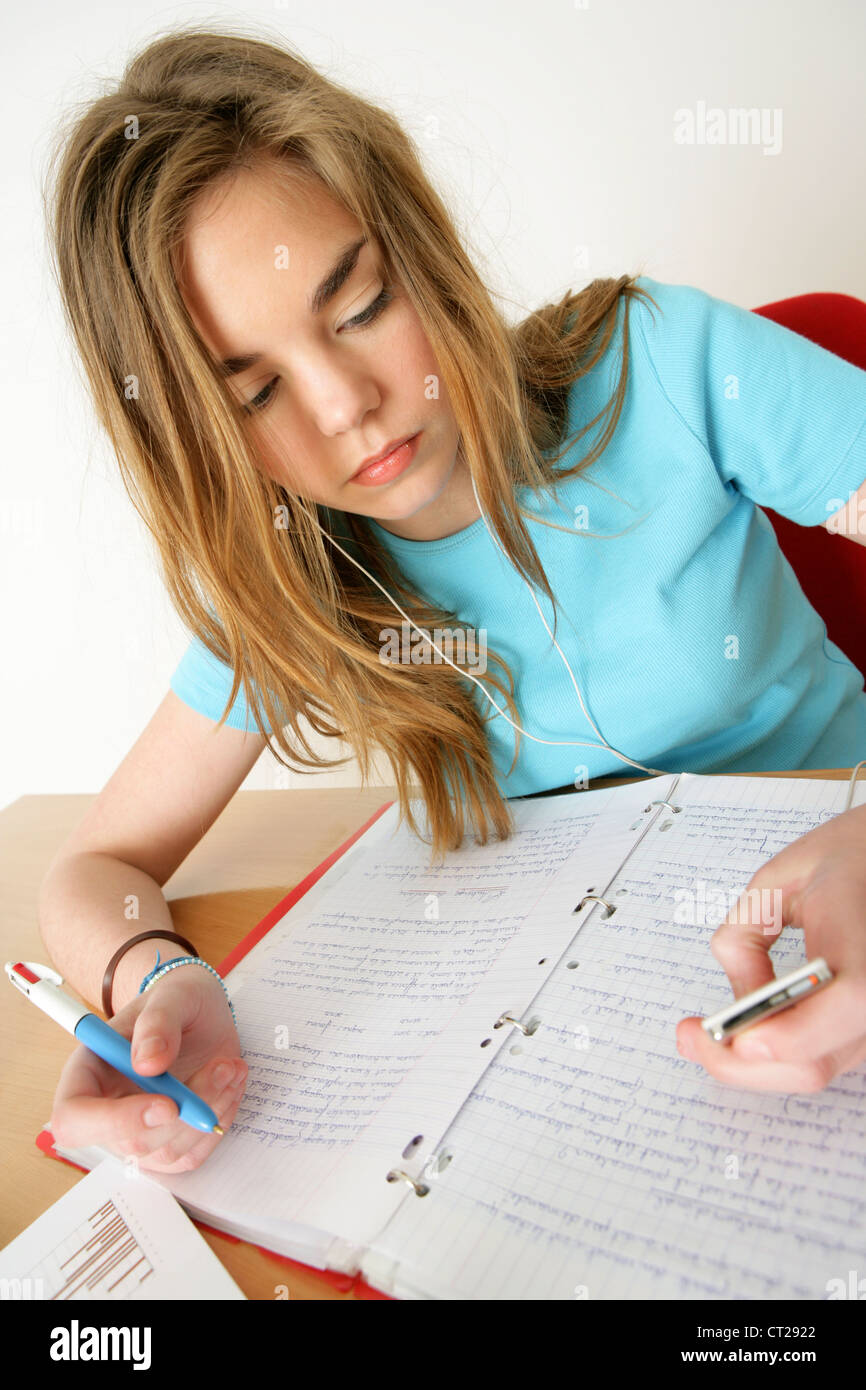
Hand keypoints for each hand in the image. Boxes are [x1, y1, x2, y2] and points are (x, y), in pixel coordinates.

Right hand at [49, 963, 247, 1172]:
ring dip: (210, 1110)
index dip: (114, 1122)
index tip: (166, 1103)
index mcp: (86, 1073)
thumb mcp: (172, 995)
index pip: (74, 1119)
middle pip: (131, 1143)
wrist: (198, 1012)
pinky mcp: (168, 1144)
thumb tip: (147, 1064)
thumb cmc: (176, 1000)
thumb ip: (158, 1022)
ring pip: (169, 1152)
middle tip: (222, 1066)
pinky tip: (229, 1083)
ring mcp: (136, 1133)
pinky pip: (193, 1154)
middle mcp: (105, 1111)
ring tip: (230, 1065)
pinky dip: (220, 1120)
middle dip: (186, 1111)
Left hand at [676, 802, 865, 1090]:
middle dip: (741, 1061)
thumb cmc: (843, 859)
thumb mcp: (780, 880)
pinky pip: (814, 1058)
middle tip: (691, 1036)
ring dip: (751, 1064)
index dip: (792, 1033)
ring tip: (701, 1036)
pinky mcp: (860, 1029)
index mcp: (864, 939)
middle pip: (815, 1061)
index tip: (737, 1035)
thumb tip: (738, 998)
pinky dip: (770, 1053)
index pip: (849, 1001)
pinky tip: (739, 1032)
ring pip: (812, 1071)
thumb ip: (747, 935)